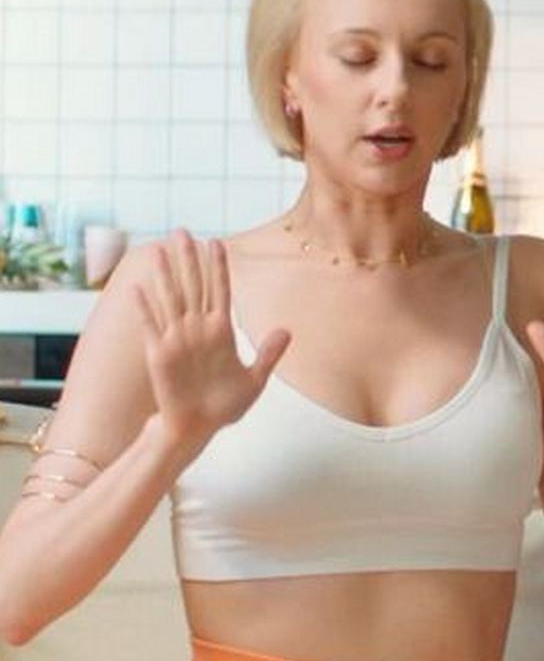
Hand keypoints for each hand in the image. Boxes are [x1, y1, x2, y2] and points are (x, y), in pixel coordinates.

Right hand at [135, 231, 288, 446]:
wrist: (198, 429)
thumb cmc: (224, 407)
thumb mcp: (254, 379)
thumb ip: (269, 353)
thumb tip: (287, 329)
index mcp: (220, 332)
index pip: (220, 291)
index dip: (218, 267)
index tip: (217, 243)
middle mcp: (197, 330)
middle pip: (194, 286)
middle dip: (189, 259)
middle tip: (182, 231)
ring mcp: (177, 340)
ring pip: (171, 299)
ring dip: (166, 275)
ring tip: (159, 250)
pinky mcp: (159, 355)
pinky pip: (151, 326)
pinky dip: (145, 308)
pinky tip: (138, 288)